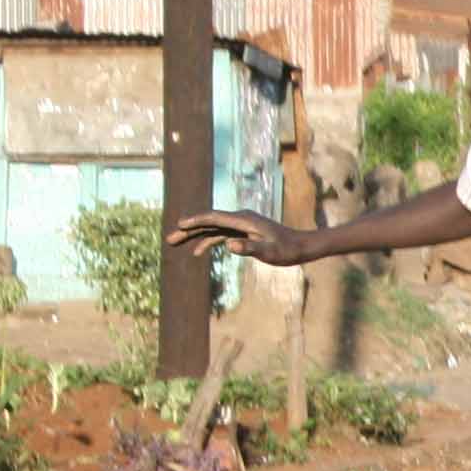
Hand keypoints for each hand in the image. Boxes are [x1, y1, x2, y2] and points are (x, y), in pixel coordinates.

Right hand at [167, 208, 307, 265]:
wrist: (301, 246)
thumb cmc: (287, 250)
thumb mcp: (269, 252)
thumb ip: (250, 248)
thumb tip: (229, 245)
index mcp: (243, 220)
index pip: (214, 218)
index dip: (195, 221)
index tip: (179, 225)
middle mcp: (239, 219)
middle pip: (208, 222)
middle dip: (188, 229)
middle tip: (169, 240)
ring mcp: (240, 225)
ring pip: (212, 228)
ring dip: (194, 236)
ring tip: (175, 244)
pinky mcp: (243, 232)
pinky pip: (220, 234)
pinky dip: (208, 241)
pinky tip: (197, 252)